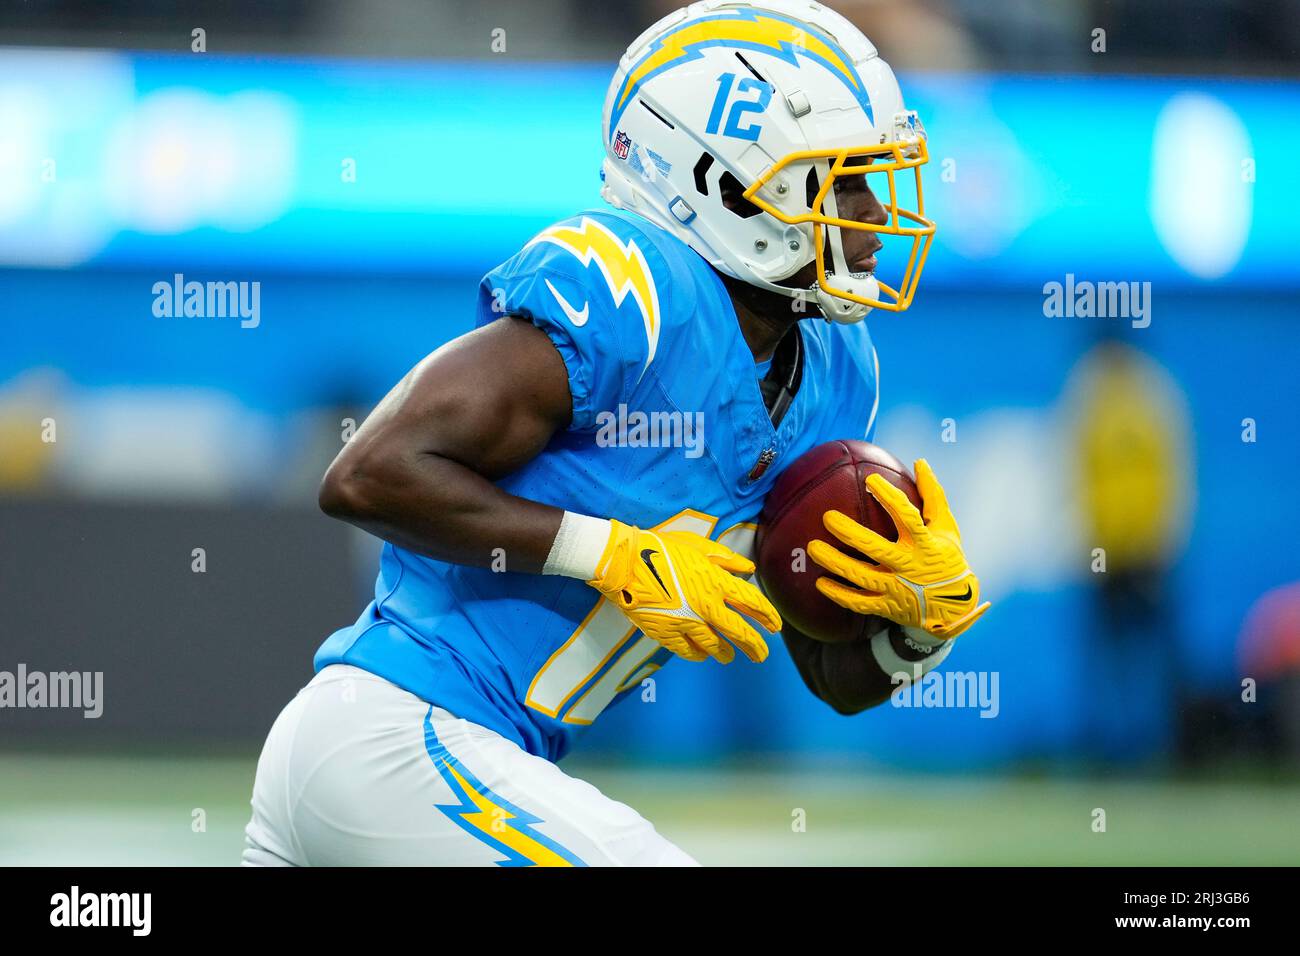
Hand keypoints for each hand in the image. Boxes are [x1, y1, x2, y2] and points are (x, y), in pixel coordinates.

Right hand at [588, 521, 781, 662]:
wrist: (624, 563)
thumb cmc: (660, 547)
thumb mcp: (697, 544)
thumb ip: (725, 559)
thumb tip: (749, 569)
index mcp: (715, 581)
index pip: (751, 603)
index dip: (767, 616)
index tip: (775, 626)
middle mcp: (705, 606)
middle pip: (739, 632)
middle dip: (754, 646)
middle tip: (761, 655)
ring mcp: (686, 622)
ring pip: (714, 645)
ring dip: (725, 652)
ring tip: (729, 656)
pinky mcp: (666, 633)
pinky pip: (687, 650)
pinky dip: (698, 654)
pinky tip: (702, 655)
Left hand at [807, 459, 988, 639]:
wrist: (953, 607)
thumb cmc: (946, 558)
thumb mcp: (946, 527)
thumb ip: (933, 495)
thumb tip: (920, 461)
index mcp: (925, 544)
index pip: (907, 517)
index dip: (889, 498)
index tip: (870, 480)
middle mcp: (909, 567)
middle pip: (876, 549)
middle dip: (850, 533)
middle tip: (827, 517)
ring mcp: (897, 589)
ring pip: (862, 577)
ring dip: (836, 563)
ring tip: (812, 548)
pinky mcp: (887, 606)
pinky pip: (859, 602)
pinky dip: (840, 594)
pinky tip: (819, 582)